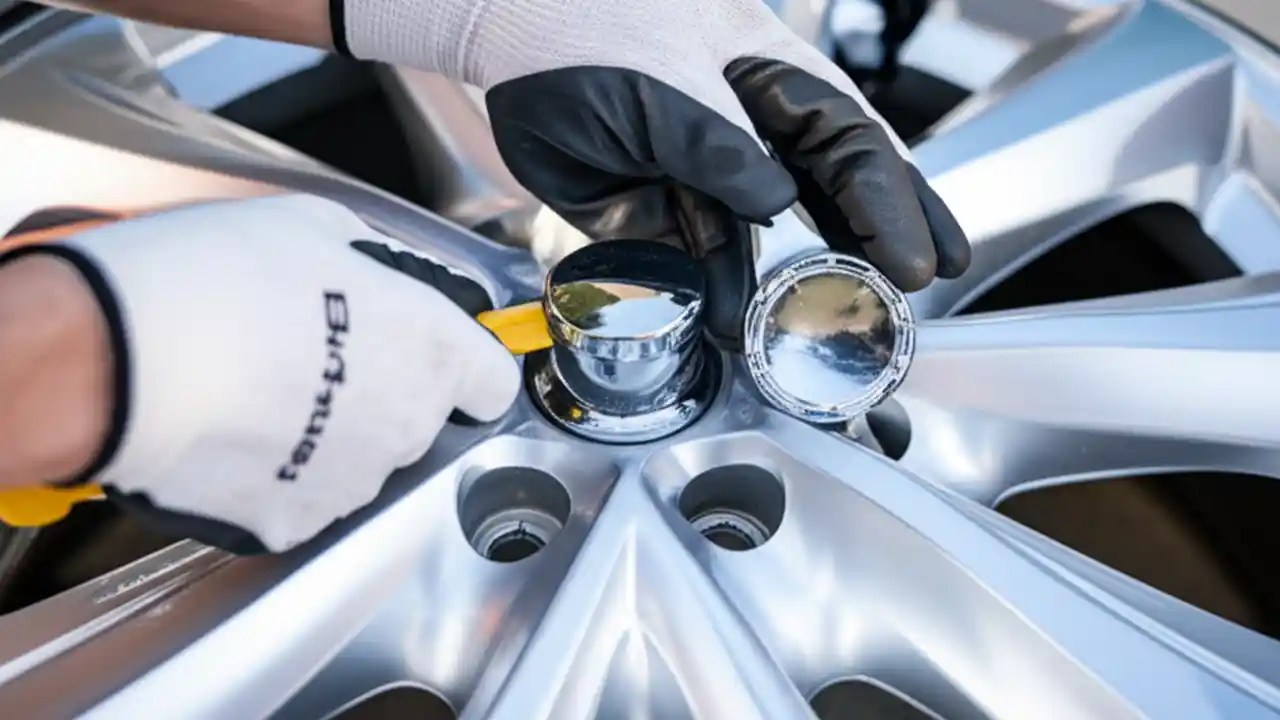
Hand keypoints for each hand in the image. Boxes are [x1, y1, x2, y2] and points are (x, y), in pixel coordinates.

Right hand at [13, 194, 518, 552]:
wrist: (121, 359)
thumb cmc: (216, 279)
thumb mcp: (312, 226)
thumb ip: (368, 262)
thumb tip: (372, 275)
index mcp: (430, 348)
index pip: (493, 381)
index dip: (468, 367)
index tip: (438, 357)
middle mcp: (406, 424)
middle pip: (419, 418)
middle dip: (381, 390)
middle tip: (313, 353)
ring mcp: (351, 483)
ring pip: (360, 459)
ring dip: (329, 433)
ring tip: (259, 389)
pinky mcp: (291, 523)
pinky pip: (300, 495)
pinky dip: (277, 472)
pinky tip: (233, 431)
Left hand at [334, 0, 970, 342]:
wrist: (504, 35)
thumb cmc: (591, 26)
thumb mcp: (668, 83)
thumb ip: (723, 147)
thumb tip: (774, 205)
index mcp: (773, 83)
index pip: (853, 147)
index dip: (891, 206)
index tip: (912, 263)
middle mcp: (751, 135)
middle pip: (830, 198)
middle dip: (872, 250)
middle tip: (910, 299)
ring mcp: (707, 178)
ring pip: (767, 244)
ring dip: (785, 291)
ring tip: (808, 337)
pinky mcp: (661, 213)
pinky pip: (700, 263)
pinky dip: (719, 296)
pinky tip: (737, 325)